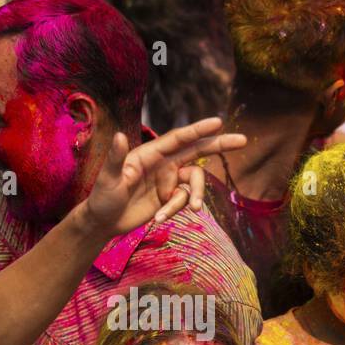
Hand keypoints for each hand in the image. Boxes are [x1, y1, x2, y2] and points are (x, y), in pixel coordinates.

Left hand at [78, 117, 245, 236]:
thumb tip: (119, 135)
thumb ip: (115, 158)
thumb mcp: (107, 179)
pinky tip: (158, 219)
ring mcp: (168, 181)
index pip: (178, 139)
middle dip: (219, 145)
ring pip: (194, 183)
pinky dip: (175, 210)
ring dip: (195, 196)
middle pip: (197, 151)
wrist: (103, 222)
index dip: (198, 130)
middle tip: (242, 140)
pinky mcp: (170, 198)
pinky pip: (184, 201)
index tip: (218, 122)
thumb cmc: (102, 197)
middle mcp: (163, 164)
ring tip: (191, 210)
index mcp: (150, 153)